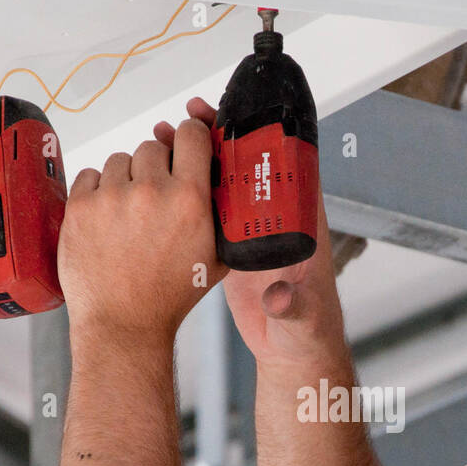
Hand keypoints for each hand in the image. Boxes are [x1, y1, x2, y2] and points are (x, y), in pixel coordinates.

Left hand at [57, 113, 226, 343]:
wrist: (124, 323)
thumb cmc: (170, 295)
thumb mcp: (216, 257)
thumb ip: (223, 214)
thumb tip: (224, 179)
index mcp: (190, 199)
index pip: (191, 133)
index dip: (189, 138)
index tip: (185, 148)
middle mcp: (151, 191)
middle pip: (153, 146)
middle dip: (155, 167)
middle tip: (154, 198)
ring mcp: (111, 197)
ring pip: (120, 160)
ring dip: (125, 179)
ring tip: (128, 214)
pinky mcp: (80, 206)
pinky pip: (89, 175)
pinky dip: (97, 191)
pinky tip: (107, 219)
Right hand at [153, 98, 344, 371]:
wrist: (290, 350)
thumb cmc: (305, 332)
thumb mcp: (299, 318)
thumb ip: (291, 306)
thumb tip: (279, 298)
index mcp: (300, 226)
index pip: (284, 167)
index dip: (260, 137)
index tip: (232, 117)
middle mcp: (276, 220)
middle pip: (247, 164)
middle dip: (217, 136)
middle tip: (188, 115)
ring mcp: (252, 230)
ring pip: (224, 181)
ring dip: (195, 158)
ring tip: (162, 137)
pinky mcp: (232, 245)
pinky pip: (209, 206)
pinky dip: (187, 188)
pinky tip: (160, 175)